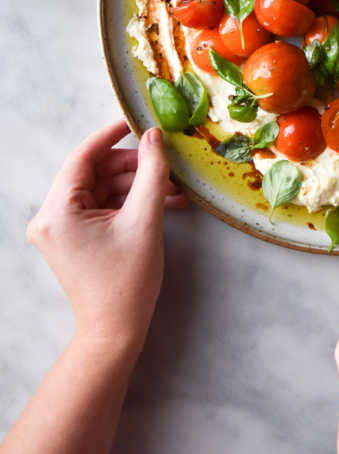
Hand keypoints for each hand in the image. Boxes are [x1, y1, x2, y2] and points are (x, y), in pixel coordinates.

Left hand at [27, 119, 188, 355]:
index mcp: (57, 211)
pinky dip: (129, 204)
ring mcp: (59, 229)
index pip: (83, 157)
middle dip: (133, 168)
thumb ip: (151, 173)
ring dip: (136, 187)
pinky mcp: (72, 238)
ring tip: (174, 190)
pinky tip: (163, 204)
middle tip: (166, 164)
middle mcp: (50, 217)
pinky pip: (101, 207)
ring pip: (101, 189)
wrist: (115, 331)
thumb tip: (154, 136)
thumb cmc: (127, 282)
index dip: (112, 136)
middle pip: (94, 173)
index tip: (137, 122)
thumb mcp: (144, 220)